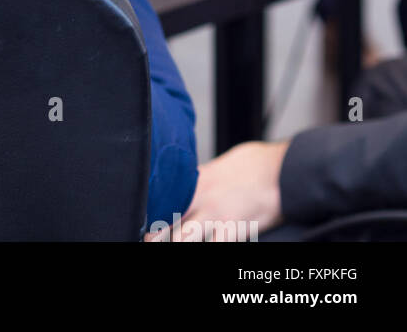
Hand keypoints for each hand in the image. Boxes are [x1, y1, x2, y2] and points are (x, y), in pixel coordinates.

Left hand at [144, 140, 288, 240]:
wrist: (278, 167)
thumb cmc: (250, 167)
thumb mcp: (216, 170)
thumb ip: (199, 183)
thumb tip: (185, 190)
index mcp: (194, 182)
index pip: (163, 200)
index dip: (151, 216)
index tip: (141, 228)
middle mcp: (201, 198)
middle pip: (169, 220)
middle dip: (157, 236)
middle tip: (147, 241)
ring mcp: (217, 214)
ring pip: (187, 238)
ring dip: (180, 245)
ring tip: (168, 250)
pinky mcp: (236, 228)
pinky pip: (218, 247)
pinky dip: (211, 251)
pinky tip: (207, 249)